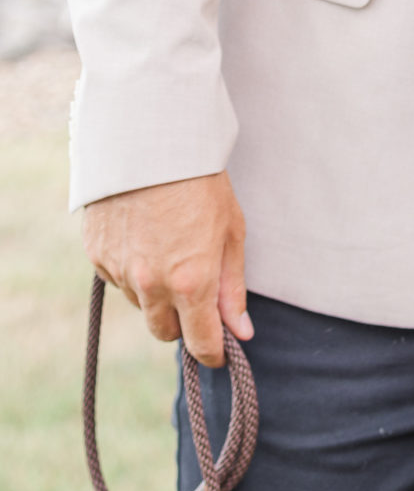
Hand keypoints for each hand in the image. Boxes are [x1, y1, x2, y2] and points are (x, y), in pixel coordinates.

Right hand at [82, 171, 251, 367]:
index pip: (201, 344)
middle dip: (182, 324)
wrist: (148, 137)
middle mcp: (151, 284)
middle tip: (195, 295)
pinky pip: (116, 280)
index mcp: (191, 283)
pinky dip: (130, 272)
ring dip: (155, 295)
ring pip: (140, 305)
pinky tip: (143, 241)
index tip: (220, 351)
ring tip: (168, 253)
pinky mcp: (96, 253)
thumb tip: (240, 333)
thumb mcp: (231, 234)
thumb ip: (232, 289)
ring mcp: (119, 270)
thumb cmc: (200, 182)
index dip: (214, 353)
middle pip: (165, 332)